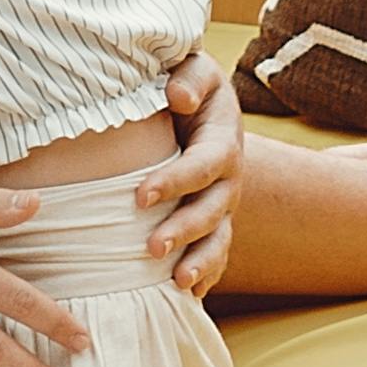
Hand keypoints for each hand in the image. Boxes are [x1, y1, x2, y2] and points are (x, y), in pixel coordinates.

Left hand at [138, 50, 242, 293]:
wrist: (201, 104)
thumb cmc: (190, 85)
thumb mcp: (195, 69)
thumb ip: (190, 76)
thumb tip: (178, 96)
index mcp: (222, 144)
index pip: (201, 167)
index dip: (174, 182)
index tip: (139, 195)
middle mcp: (227, 182)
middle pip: (211, 212)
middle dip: (183, 231)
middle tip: (151, 248)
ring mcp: (223, 208)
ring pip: (218, 243)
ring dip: (199, 263)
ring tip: (177, 284)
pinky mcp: (213, 225)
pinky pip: (216, 258)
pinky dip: (206, 278)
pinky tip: (189, 298)